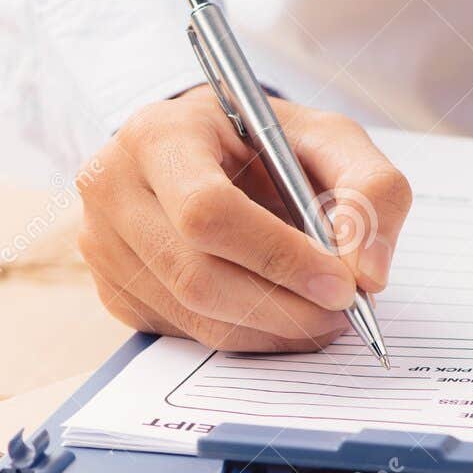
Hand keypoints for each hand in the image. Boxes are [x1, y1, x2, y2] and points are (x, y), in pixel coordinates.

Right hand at [76, 85, 411, 350]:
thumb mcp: (326, 137)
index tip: (342, 284)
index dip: (279, 258)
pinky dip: (246, 336)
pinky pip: (185, 334)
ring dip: (271, 330)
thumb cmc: (263, 140)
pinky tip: (278, 315)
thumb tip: (369, 275)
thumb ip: (370, 188)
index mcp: (158, 135)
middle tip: (341, 312)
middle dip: (283, 307)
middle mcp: (112, 189)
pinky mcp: (114, 291)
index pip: (208, 212)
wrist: (201, 149)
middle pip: (197, 276)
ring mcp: (102, 245)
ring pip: (195, 316)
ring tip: (320, 315)